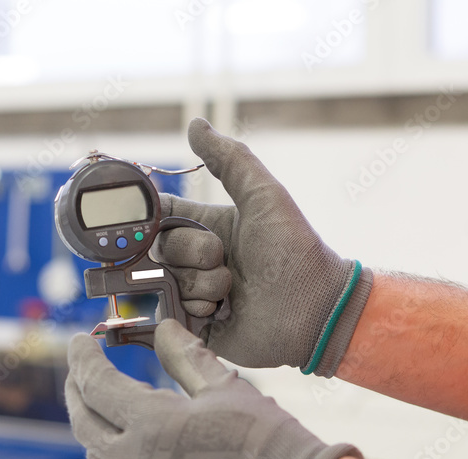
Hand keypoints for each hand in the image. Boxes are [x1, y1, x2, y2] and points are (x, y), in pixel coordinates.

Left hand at [64, 319, 361, 458]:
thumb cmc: (265, 441)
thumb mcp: (225, 388)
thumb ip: (186, 357)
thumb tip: (163, 328)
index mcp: (151, 421)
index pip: (96, 383)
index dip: (82, 359)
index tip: (78, 342)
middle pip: (84, 421)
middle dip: (77, 390)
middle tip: (79, 374)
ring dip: (96, 432)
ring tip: (107, 415)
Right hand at [152, 118, 372, 376]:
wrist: (314, 308)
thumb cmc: (294, 250)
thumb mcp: (263, 195)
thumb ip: (230, 159)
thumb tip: (195, 123)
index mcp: (208, 225)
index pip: (161, 214)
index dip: (152, 215)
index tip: (156, 218)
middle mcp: (197, 259)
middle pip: (160, 248)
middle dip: (192, 253)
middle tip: (225, 259)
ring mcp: (195, 292)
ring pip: (167, 280)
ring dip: (201, 283)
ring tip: (234, 290)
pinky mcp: (196, 325)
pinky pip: (173, 312)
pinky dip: (197, 309)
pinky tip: (222, 311)